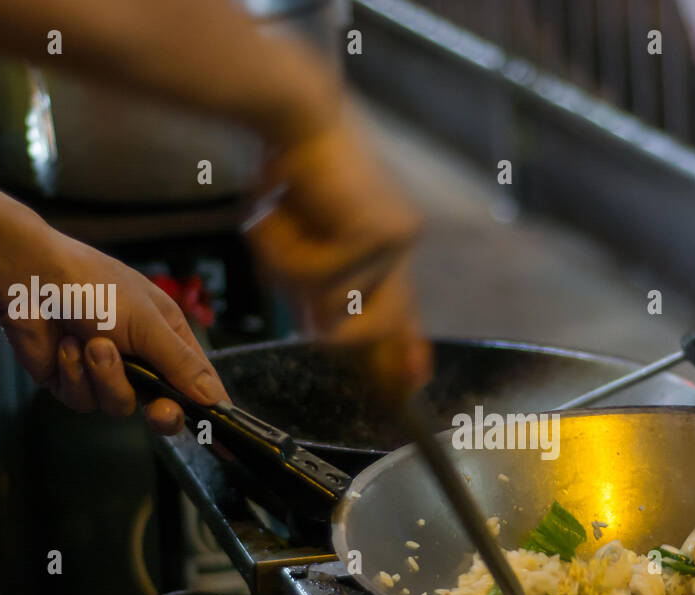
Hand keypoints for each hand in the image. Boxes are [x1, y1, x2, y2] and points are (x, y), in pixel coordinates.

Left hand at [0, 229, 228, 433]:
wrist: (26, 278)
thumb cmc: (92, 285)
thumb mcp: (148, 323)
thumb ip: (181, 365)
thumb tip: (216, 400)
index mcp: (167, 339)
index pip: (199, 384)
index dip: (213, 413)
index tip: (227, 445)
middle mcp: (140, 360)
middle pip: (164, 408)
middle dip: (160, 410)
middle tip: (158, 409)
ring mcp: (105, 374)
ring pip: (120, 406)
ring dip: (104, 376)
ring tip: (89, 341)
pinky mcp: (71, 383)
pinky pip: (84, 400)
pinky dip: (74, 372)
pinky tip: (64, 345)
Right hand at [243, 113, 431, 398]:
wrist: (292, 115)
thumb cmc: (286, 175)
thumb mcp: (302, 242)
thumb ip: (318, 288)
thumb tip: (328, 336)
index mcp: (388, 247)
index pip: (404, 312)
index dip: (406, 351)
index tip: (415, 380)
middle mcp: (400, 244)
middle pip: (372, 329)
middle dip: (318, 316)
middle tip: (287, 259)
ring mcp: (394, 240)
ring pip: (335, 307)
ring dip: (288, 273)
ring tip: (278, 223)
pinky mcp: (377, 233)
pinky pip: (319, 278)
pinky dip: (283, 252)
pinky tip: (280, 209)